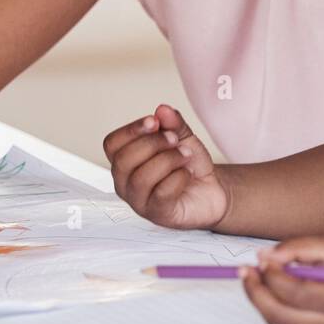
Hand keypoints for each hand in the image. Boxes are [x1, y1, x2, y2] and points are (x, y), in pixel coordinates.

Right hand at [103, 103, 225, 228]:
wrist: (212, 190)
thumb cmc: (190, 166)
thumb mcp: (183, 137)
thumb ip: (173, 123)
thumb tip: (163, 110)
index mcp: (126, 161)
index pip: (112, 144)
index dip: (131, 130)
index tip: (154, 121)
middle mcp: (126, 182)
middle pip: (123, 160)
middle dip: (152, 143)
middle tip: (175, 139)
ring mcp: (140, 201)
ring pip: (141, 178)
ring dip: (168, 160)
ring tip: (186, 155)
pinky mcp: (158, 214)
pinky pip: (161, 194)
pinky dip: (178, 178)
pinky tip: (187, 173)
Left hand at [242, 235, 323, 323]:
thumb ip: (303, 247)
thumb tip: (266, 256)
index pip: (297, 293)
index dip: (273, 275)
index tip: (262, 257)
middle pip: (281, 317)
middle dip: (256, 293)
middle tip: (245, 271)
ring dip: (262, 301)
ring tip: (254, 277)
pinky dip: (275, 307)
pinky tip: (271, 288)